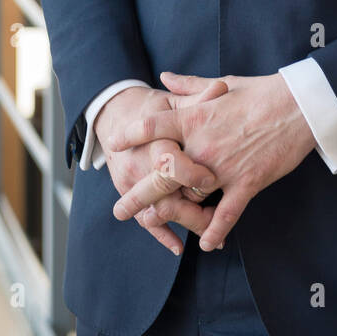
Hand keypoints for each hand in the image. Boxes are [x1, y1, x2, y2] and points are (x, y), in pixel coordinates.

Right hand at [95, 82, 226, 254]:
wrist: (114, 113)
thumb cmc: (153, 106)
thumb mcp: (174, 102)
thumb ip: (198, 98)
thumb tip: (222, 88)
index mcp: (153, 140)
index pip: (170, 162)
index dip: (191, 173)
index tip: (211, 179)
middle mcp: (140, 164)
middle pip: (163, 194)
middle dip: (190, 207)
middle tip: (213, 214)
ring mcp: (132, 183)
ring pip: (157, 211)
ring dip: (183, 223)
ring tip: (207, 228)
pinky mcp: (128, 194)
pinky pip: (145, 221)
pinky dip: (162, 236)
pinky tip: (179, 246)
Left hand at [109, 71, 316, 250]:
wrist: (299, 105)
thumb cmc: (260, 91)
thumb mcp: (221, 83)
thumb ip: (189, 86)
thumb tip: (164, 77)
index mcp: (196, 116)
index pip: (153, 127)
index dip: (131, 136)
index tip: (115, 145)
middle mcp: (203, 144)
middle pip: (161, 174)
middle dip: (137, 195)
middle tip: (120, 211)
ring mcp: (224, 166)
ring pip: (190, 198)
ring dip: (173, 215)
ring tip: (155, 226)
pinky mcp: (247, 181)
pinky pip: (227, 213)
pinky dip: (216, 230)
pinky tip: (207, 244)